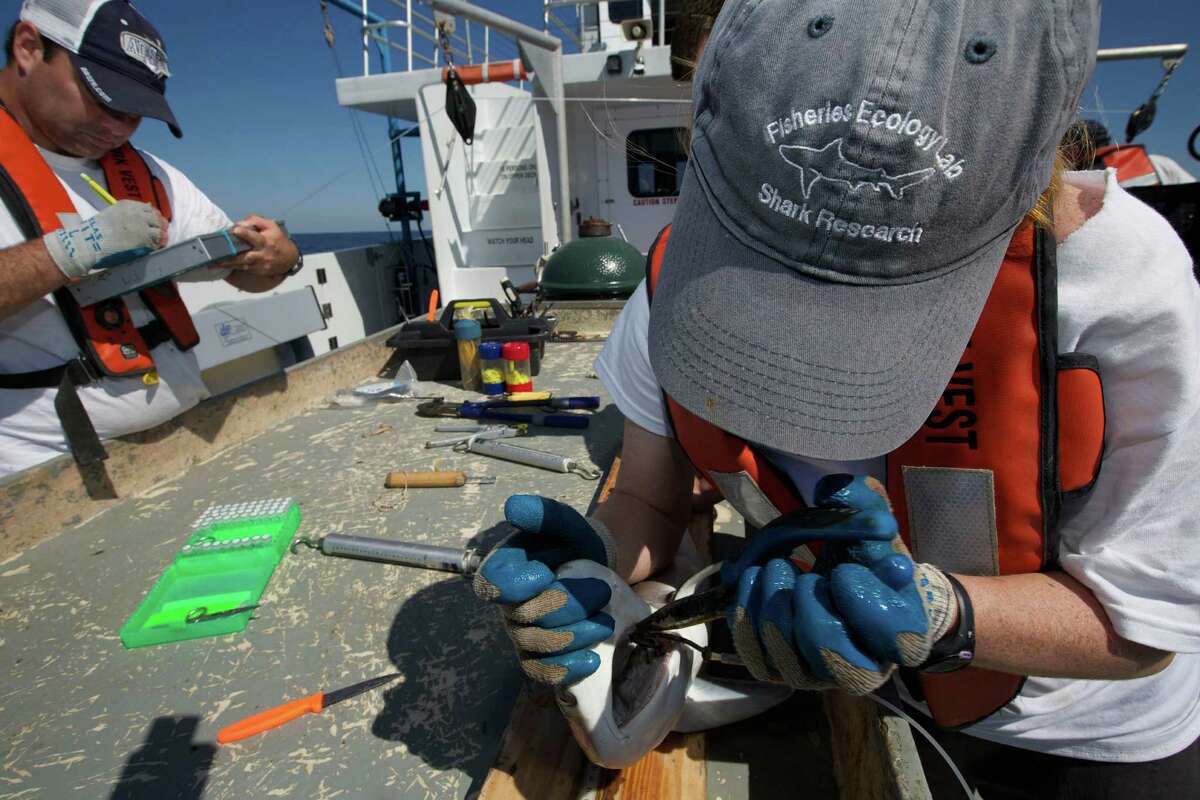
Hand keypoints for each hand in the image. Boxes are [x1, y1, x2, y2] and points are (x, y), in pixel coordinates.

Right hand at [43, 200, 165, 278]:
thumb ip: (127, 215)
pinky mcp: (144, 240)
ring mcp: (142, 226)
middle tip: (157, 234)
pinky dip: (154, 247)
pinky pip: (156, 243)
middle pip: (156, 218)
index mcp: (128, 205)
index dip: (152, 217)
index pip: (148, 208)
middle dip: (158, 226)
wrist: (89, 243)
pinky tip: (148, 250)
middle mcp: (137, 213)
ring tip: (152, 243)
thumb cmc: (96, 232)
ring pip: (159, 231)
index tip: (152, 223)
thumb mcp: (111, 215)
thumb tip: (142, 216)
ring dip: (157, 237)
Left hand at [216, 214, 298, 276]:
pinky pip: (241, 269)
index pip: (254, 237)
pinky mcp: (256, 270)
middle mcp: (262, 254)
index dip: (245, 233)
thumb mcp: (271, 226)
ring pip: (241, 265)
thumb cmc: (277, 239)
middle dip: (231, 256)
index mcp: (265, 241)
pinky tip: (219, 266)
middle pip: (245, 256)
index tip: (235, 229)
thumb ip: (256, 220)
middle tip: (217, 254)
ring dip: (227, 264)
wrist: (289, 259)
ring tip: (212, 263)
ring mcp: (259, 264)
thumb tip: (240, 223)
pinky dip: (231, 267)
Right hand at [473, 495, 617, 686]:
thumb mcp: (562, 522)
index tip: (547, 573)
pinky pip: (544, 671)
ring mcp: (522, 634)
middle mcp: (507, 606)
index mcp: (503, 571)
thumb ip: (542, 513)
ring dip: (576, 636)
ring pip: (539, 646)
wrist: (597, 568)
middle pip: (526, 618)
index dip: (518, 586)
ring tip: (606, 622)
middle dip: (567, 606)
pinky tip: (592, 660)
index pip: (495, 585)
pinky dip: (567, 669)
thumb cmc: (573, 542)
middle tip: (602, 592)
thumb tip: (514, 507)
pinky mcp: (541, 656)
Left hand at [728, 475, 957, 694]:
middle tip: (800, 573)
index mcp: (904, 635)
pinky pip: (756, 656)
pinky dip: (747, 614)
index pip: (895, 637)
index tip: (843, 571)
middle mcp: (864, 668)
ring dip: (772, 605)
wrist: (849, 589)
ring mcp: (818, 674)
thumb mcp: (873, 527)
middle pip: (832, 654)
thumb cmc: (869, 560)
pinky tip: (751, 580)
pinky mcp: (781, 670)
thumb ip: (862, 506)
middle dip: (808, 608)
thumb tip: (833, 490)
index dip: (864, 603)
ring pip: (788, 658)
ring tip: (774, 568)